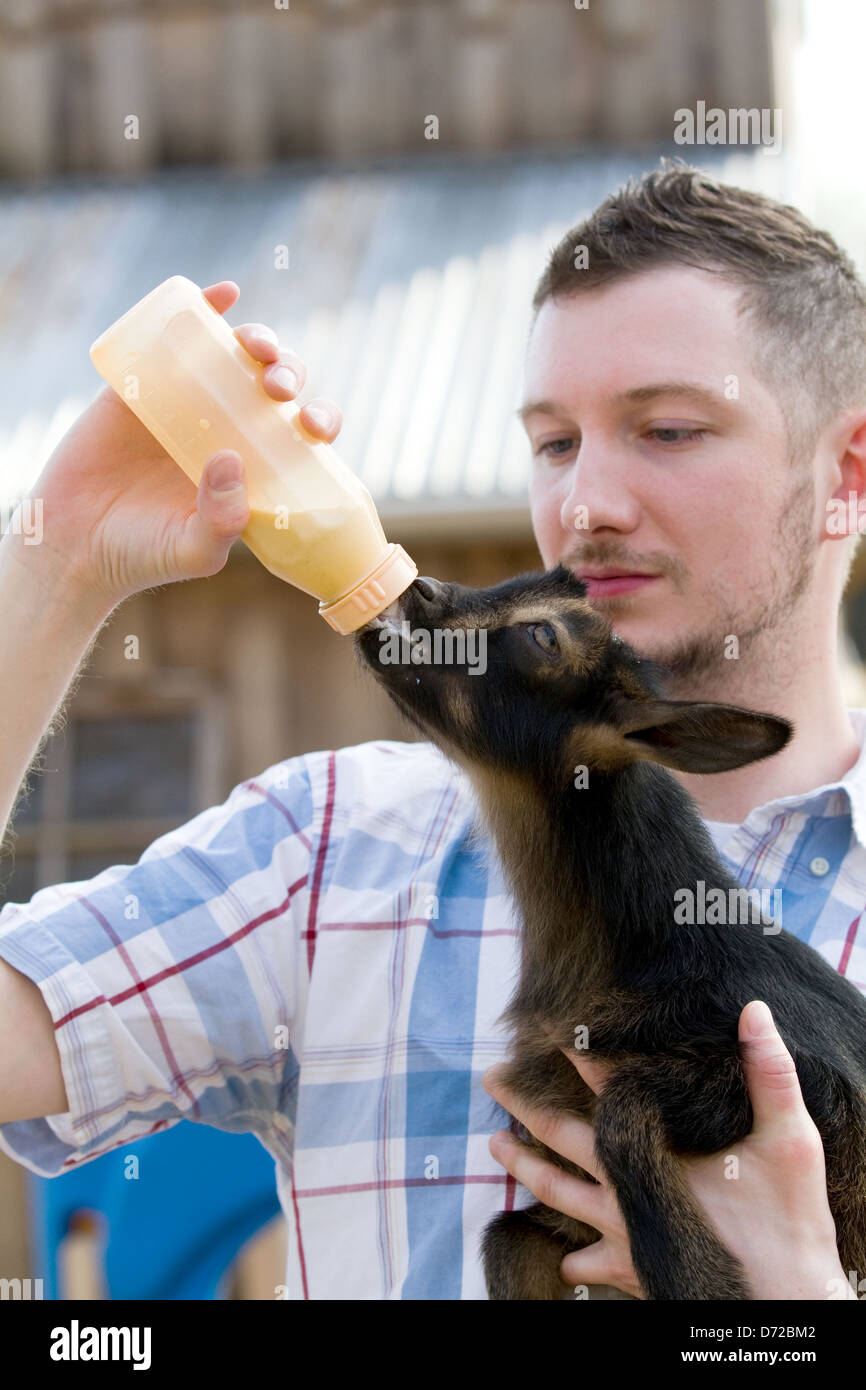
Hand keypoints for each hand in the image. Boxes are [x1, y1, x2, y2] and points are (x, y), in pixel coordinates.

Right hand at [26, 280, 343, 604]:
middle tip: (277, 389)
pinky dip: (205, 309)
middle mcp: (228, 429)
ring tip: (255, 349)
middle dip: (289, 374)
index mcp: (254, 467)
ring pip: (235, 356)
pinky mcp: (143, 385)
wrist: (75, 544)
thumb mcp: (194, 550)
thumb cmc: (145, 554)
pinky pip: (176, 338)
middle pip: (275, 386)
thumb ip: (222, 520)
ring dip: (258, 341)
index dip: (319, 419)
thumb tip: (232, 459)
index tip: (314, 426)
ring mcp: (187, 403)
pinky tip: (223, 294)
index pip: (301, 434)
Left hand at [483, 1000, 853, 1299]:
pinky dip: (575, 1263)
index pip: (609, 1086)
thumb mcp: (789, 1140)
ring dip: (526, 1169)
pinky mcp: (633, 1269)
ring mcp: (623, 1228)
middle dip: (523, 1104)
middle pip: (561, 1135)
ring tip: (495, 1149)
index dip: (580, 1053)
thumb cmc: (785, 1222)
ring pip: (559, 1194)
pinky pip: (590, 1264)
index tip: (549, 1026)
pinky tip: (565, 1264)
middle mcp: (626, 1185)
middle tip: (490, 1078)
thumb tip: (754, 1012)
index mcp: (654, 1148)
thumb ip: (770, 1073)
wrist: (779, 1304)